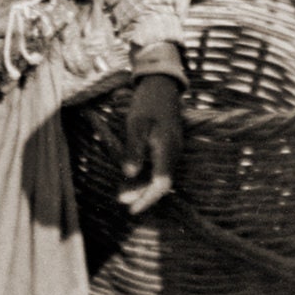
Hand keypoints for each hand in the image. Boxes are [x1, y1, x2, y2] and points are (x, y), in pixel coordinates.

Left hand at [119, 73, 181, 214]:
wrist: (162, 84)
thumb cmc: (148, 102)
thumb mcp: (136, 124)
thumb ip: (134, 150)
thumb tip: (129, 174)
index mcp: (167, 148)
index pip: (161, 183)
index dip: (147, 198)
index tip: (131, 210)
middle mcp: (173, 152)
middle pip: (160, 182)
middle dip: (141, 195)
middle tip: (121, 201)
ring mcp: (172, 149)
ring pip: (159, 175)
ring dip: (141, 186)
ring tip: (122, 193)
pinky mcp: (167, 145)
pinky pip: (158, 166)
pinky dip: (144, 174)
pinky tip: (130, 176)